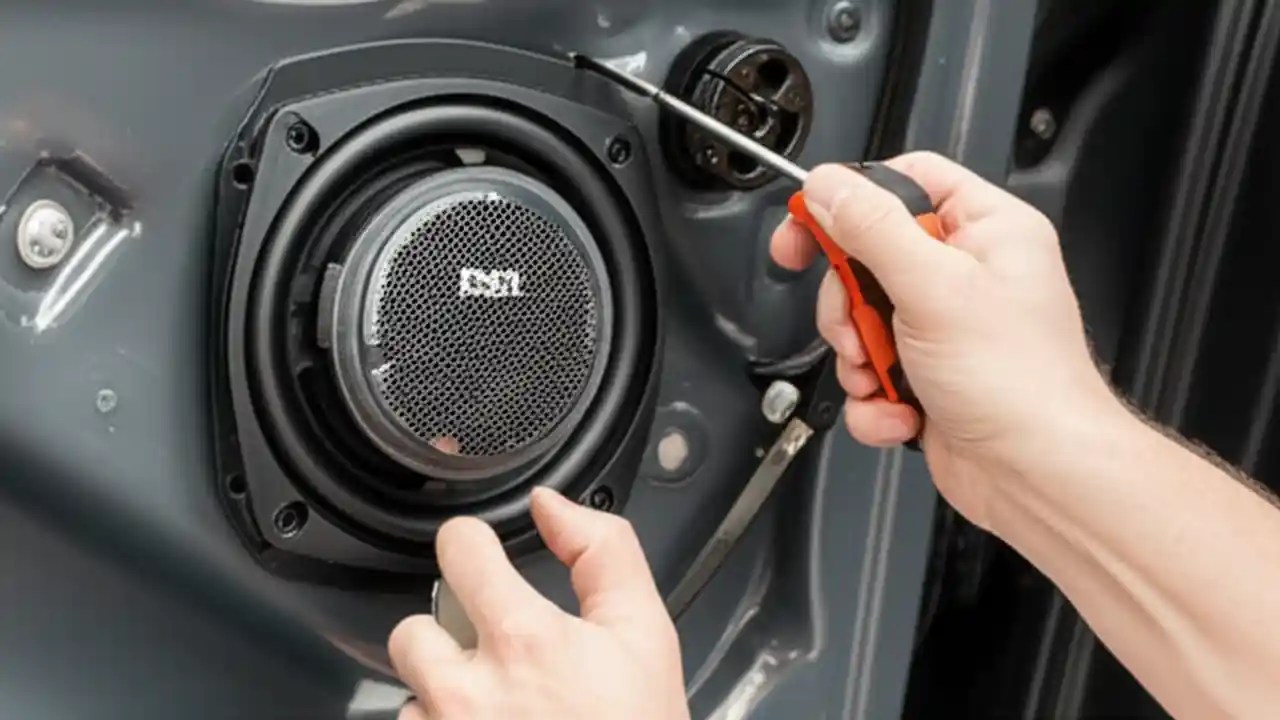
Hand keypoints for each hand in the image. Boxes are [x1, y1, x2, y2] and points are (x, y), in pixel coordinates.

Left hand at [388, 488, 689, 719]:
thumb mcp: (646, 635)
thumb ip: (603, 552)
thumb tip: (554, 507)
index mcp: (523, 641)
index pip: (458, 549)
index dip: (472, 544)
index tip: (478, 555)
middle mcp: (466, 693)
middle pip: (413, 628)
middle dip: (450, 638)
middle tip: (497, 661)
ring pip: (411, 694)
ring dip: (444, 699)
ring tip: (501, 716)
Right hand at [771, 153, 1118, 528]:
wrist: (1039, 476)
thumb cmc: (1021, 384)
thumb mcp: (934, 287)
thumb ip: (872, 228)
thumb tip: (828, 186)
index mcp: (986, 230)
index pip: (903, 181)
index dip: (848, 198)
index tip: (806, 225)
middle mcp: (966, 274)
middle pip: (866, 256)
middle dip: (848, 302)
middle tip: (857, 323)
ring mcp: (944, 329)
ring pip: (860, 321)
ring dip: (858, 357)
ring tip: (884, 376)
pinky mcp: (925, 377)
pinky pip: (870, 374)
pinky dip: (873, 400)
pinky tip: (899, 411)